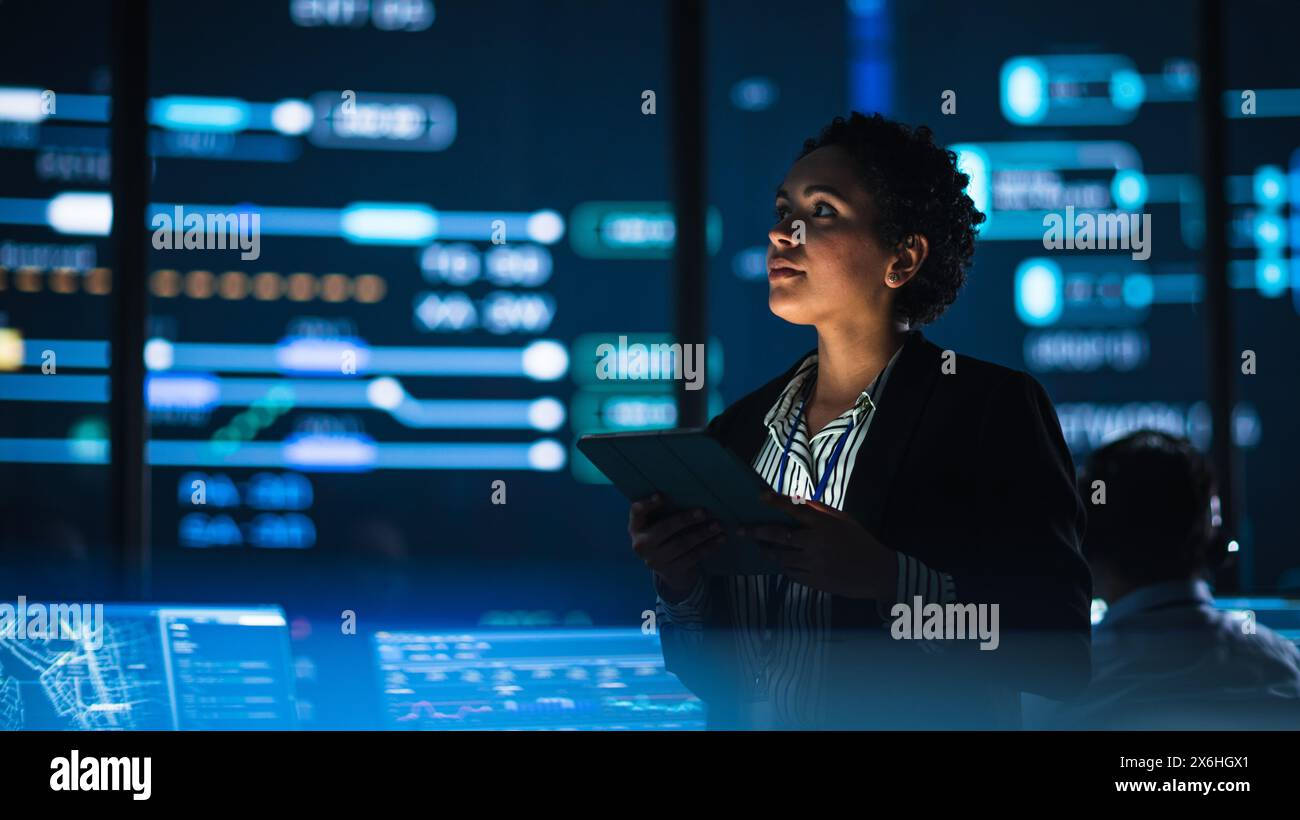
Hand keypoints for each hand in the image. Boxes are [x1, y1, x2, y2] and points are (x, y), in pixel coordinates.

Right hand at [628, 494, 725, 600]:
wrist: (669, 568)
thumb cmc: (666, 534)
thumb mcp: (659, 522)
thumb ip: (666, 509)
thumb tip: (691, 490)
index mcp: (636, 527)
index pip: (636, 512)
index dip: (647, 504)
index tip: (661, 495)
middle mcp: (641, 544)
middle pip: (664, 529)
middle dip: (684, 519)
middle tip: (703, 511)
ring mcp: (655, 560)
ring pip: (681, 544)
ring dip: (702, 533)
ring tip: (717, 525)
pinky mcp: (671, 571)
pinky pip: (692, 557)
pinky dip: (708, 547)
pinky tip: (720, 539)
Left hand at [738, 490, 895, 599]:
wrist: (876, 572)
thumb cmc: (858, 541)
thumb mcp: (843, 520)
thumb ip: (819, 510)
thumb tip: (795, 501)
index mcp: (824, 525)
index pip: (795, 509)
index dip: (775, 501)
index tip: (760, 496)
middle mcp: (815, 543)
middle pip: (778, 535)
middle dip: (756, 531)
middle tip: (740, 530)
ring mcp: (812, 564)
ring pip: (780, 557)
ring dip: (767, 550)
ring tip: (760, 547)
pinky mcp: (812, 580)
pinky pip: (790, 572)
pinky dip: (783, 565)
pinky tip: (780, 561)